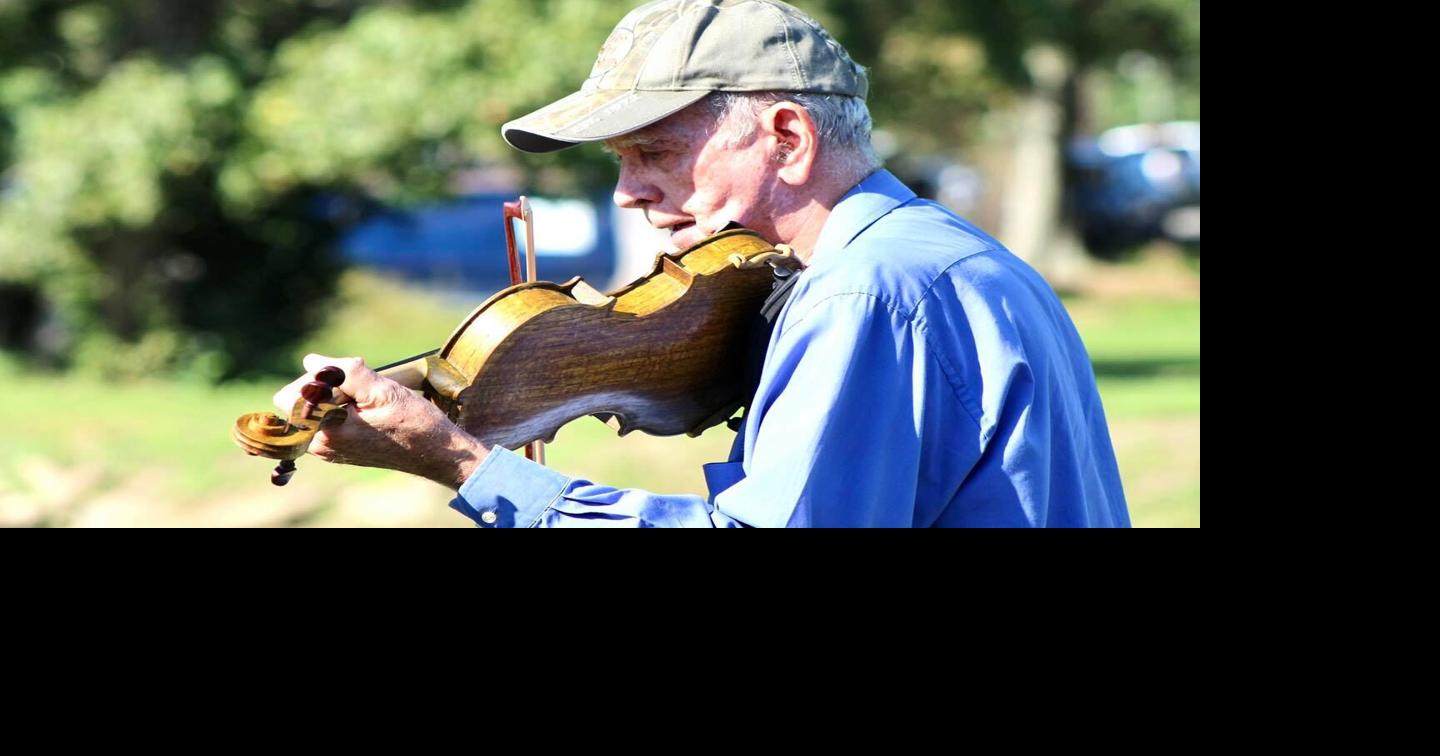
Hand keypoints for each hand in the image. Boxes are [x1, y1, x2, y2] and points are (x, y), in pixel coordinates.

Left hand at [273, 354, 489, 489]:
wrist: (436, 453)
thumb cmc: (414, 423)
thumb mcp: (383, 390)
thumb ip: (344, 373)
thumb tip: (311, 362)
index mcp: (327, 432)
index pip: (293, 394)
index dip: (318, 379)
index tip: (350, 383)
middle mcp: (321, 445)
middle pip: (298, 401)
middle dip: (324, 387)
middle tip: (363, 391)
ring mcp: (328, 450)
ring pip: (312, 409)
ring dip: (334, 397)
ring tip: (367, 401)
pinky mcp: (337, 450)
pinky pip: (324, 420)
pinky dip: (340, 408)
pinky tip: (367, 410)